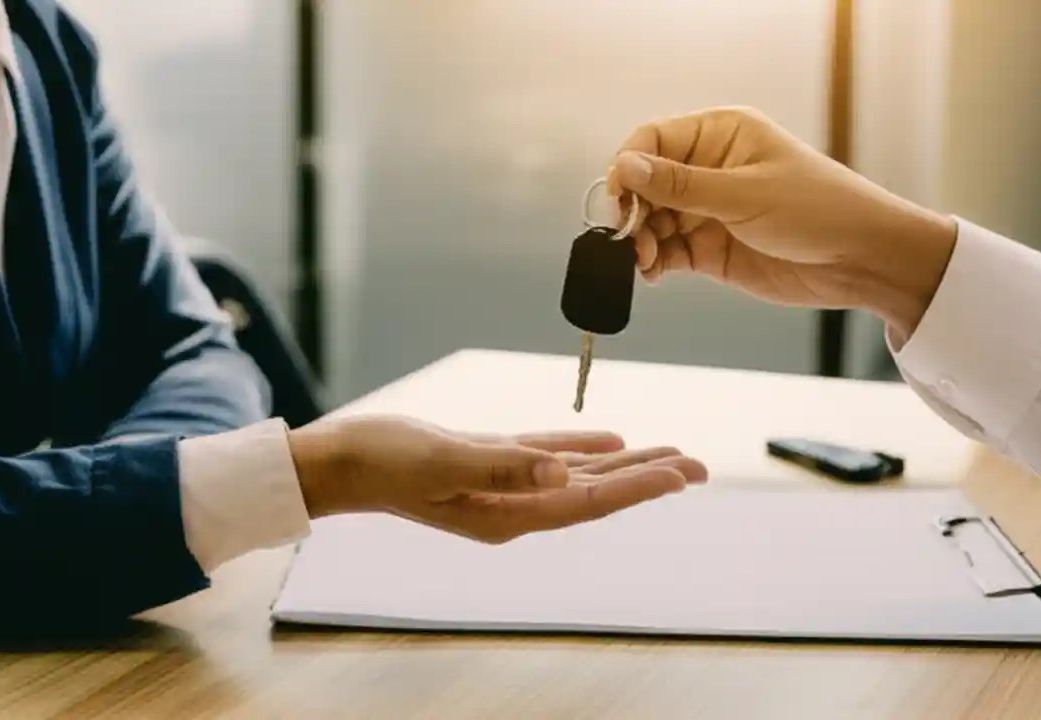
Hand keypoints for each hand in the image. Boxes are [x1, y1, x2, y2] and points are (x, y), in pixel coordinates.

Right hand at [288, 415, 706, 542]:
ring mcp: (502, 486)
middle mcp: (514, 507)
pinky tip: (610, 439)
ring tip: (671, 455)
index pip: (589, 501)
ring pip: (578, 475)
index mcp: (508, 514)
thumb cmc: (384, 461)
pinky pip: (548, 457)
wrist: (340, 461)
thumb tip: (562, 476)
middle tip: (700, 466)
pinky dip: (582, 448)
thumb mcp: (443, 461)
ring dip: (625, 464)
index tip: (683, 475)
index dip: (639, 487)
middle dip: (649, 478)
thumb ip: (503, 467)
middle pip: (596, 492)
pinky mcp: (489, 462)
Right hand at [607, 107, 958, 336]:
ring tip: (644, 261)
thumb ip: (681, 185)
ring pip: (652, 222)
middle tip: (629, 237)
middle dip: (632, 211)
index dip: (629, 167)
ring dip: (640, 242)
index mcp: (720, 135)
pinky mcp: (711, 249)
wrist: (860, 259)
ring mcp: (708, 211)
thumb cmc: (818, 209)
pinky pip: (668, 252)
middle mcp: (708, 169)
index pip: (653, 140)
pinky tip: (652, 273)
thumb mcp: (745, 193)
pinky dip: (654, 263)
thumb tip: (626, 166)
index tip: (619, 197)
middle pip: (646, 185)